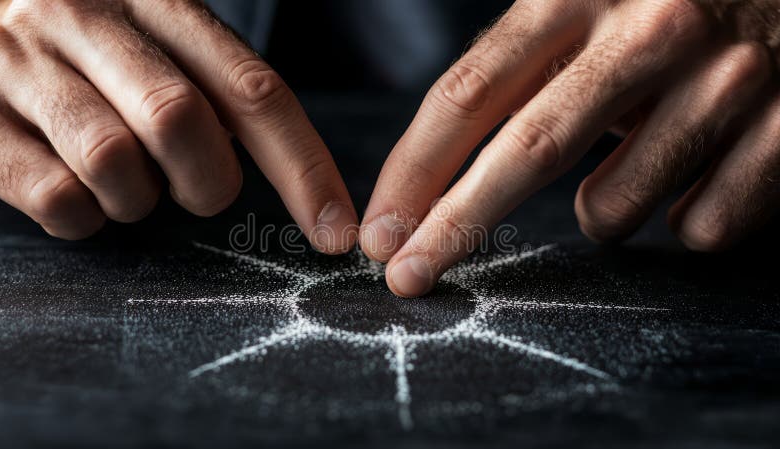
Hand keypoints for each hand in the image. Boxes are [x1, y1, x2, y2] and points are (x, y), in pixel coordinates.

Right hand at [0, 0, 356, 252]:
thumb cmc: (94, 60)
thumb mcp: (161, 51)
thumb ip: (219, 95)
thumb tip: (297, 183)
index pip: (252, 88)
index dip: (304, 168)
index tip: (335, 232)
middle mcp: (82, 16)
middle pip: (180, 120)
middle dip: (206, 183)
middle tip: (197, 190)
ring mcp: (18, 64)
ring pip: (111, 161)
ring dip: (138, 200)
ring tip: (125, 183)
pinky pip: (57, 200)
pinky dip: (86, 219)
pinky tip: (79, 193)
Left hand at [361, 0, 779, 295]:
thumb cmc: (662, 4)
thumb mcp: (583, 6)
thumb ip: (517, 69)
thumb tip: (431, 180)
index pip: (468, 94)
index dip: (413, 173)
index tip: (382, 232)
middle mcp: (649, 31)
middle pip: (525, 153)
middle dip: (454, 228)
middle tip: (409, 277)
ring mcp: (723, 81)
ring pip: (612, 209)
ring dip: (601, 210)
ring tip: (635, 158)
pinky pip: (699, 228)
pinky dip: (682, 216)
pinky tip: (696, 169)